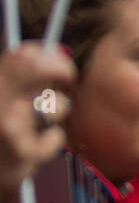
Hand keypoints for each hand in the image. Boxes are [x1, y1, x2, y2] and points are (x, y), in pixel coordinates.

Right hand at [0, 43, 74, 202]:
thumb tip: (57, 52)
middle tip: (68, 78)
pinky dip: (50, 141)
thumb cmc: (0, 130)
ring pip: (57, 104)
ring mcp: (7, 125)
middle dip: (62, 70)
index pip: (24, 56)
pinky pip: (56, 136)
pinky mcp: (20, 151)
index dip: (49, 56)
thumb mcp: (3, 95)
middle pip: (41, 68)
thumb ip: (21, 75)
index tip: (61, 62)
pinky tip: (33, 147)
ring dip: (54, 112)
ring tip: (36, 124)